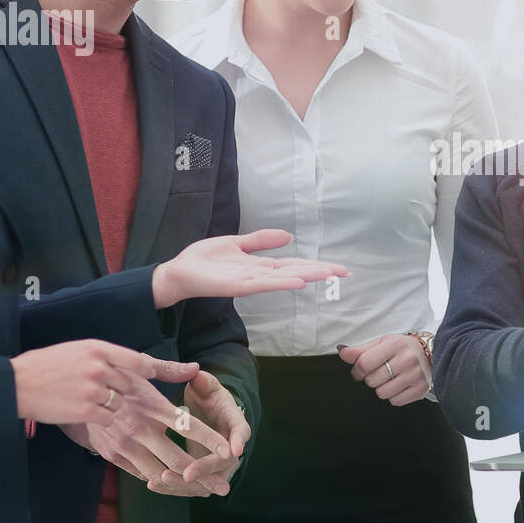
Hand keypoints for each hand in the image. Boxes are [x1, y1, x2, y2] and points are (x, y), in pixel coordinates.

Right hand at [12, 340, 198, 425]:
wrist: (16, 384)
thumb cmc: (44, 365)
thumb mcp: (75, 350)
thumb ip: (102, 355)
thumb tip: (128, 363)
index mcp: (97, 348)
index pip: (138, 359)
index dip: (153, 369)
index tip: (165, 373)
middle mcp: (100, 367)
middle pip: (129, 384)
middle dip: (122, 391)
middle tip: (103, 393)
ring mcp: (94, 389)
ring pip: (120, 402)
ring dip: (110, 405)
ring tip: (85, 400)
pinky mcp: (87, 410)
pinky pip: (108, 417)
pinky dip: (100, 418)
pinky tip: (83, 412)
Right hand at [58, 367, 237, 496]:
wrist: (73, 396)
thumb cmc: (114, 380)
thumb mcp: (139, 368)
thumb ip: (170, 370)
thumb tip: (197, 368)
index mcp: (151, 406)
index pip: (187, 425)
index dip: (209, 439)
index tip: (228, 450)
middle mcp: (140, 429)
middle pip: (177, 459)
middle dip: (203, 475)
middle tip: (223, 486)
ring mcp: (125, 446)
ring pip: (160, 473)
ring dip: (183, 483)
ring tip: (205, 490)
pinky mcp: (114, 456)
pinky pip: (141, 474)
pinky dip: (159, 480)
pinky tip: (175, 484)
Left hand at [151, 228, 348, 308]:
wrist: (179, 271)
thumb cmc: (204, 260)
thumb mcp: (237, 243)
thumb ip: (261, 240)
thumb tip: (288, 235)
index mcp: (260, 266)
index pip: (294, 265)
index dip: (316, 265)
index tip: (338, 268)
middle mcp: (260, 276)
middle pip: (296, 272)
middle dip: (320, 272)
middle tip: (344, 273)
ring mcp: (250, 282)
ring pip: (285, 278)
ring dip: (307, 276)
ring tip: (329, 275)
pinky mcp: (237, 286)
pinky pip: (263, 284)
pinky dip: (282, 283)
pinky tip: (298, 282)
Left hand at [151, 370, 250, 496]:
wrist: (206, 414)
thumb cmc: (207, 397)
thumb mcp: (207, 386)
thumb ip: (204, 382)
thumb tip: (197, 374)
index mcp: (235, 422)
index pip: (240, 433)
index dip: (237, 441)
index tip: (235, 451)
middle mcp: (230, 448)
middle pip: (224, 464)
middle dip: (206, 470)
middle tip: (188, 474)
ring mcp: (217, 465)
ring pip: (206, 481)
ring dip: (185, 484)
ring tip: (163, 479)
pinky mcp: (202, 475)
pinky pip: (190, 486)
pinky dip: (173, 487)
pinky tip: (153, 484)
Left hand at [338, 333, 431, 405]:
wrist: (430, 354)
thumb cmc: (402, 348)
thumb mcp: (382, 343)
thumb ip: (361, 350)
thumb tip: (342, 352)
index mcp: (395, 344)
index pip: (365, 363)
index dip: (357, 370)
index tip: (359, 371)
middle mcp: (407, 359)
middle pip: (372, 380)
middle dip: (371, 378)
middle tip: (380, 372)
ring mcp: (415, 375)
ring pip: (382, 393)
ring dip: (382, 388)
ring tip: (390, 378)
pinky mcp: (420, 389)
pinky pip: (395, 401)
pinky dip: (393, 395)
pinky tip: (399, 385)